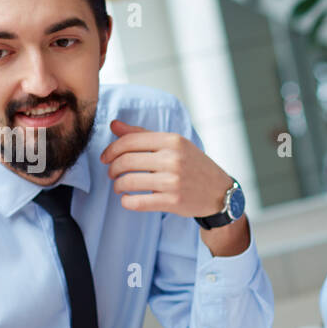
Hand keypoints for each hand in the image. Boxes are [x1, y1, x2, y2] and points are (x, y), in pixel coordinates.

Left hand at [104, 119, 232, 217]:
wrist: (220, 192)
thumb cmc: (194, 166)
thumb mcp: (174, 144)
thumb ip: (142, 134)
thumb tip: (113, 125)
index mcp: (172, 140)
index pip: (130, 141)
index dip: (111, 150)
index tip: (106, 158)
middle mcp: (173, 159)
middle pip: (126, 161)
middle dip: (112, 169)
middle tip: (112, 174)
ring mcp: (173, 181)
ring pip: (129, 181)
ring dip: (118, 185)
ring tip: (120, 187)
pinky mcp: (173, 201)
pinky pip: (138, 202)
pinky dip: (127, 202)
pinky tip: (128, 200)